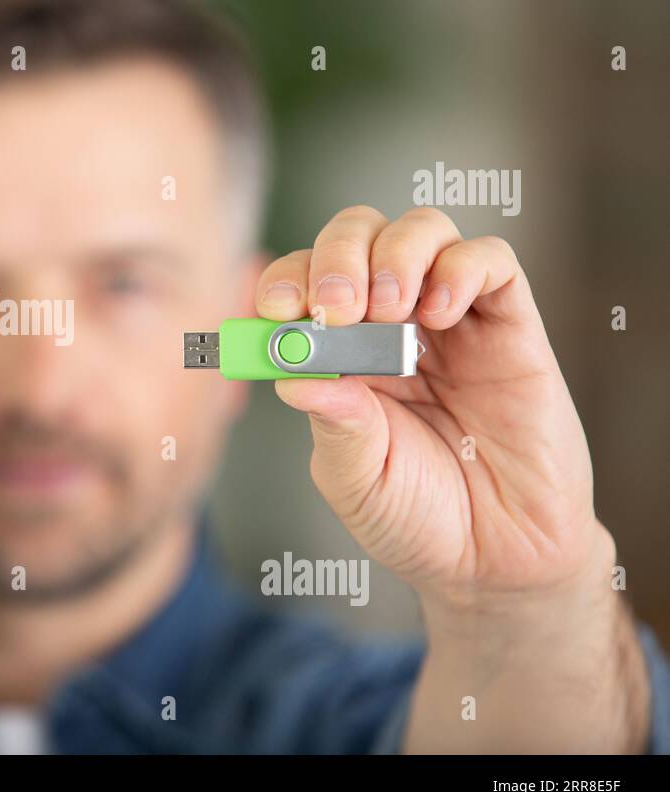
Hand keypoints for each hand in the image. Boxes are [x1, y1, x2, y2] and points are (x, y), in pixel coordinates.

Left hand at [257, 205, 611, 605]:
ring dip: (395, 253)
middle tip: (337, 307)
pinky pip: (492, 261)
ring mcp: (451, 320)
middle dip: (338, 255)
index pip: (304, 282)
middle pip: (359, 235)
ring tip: (389, 309)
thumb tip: (293, 373)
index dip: (287, 280)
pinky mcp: (511, 327)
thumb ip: (332, 423)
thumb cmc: (417, 517)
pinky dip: (461, 268)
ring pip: (422, 230)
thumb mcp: (354, 478)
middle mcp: (391, 325)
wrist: (497, 561)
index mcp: (339, 354)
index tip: (279, 309)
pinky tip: (438, 314)